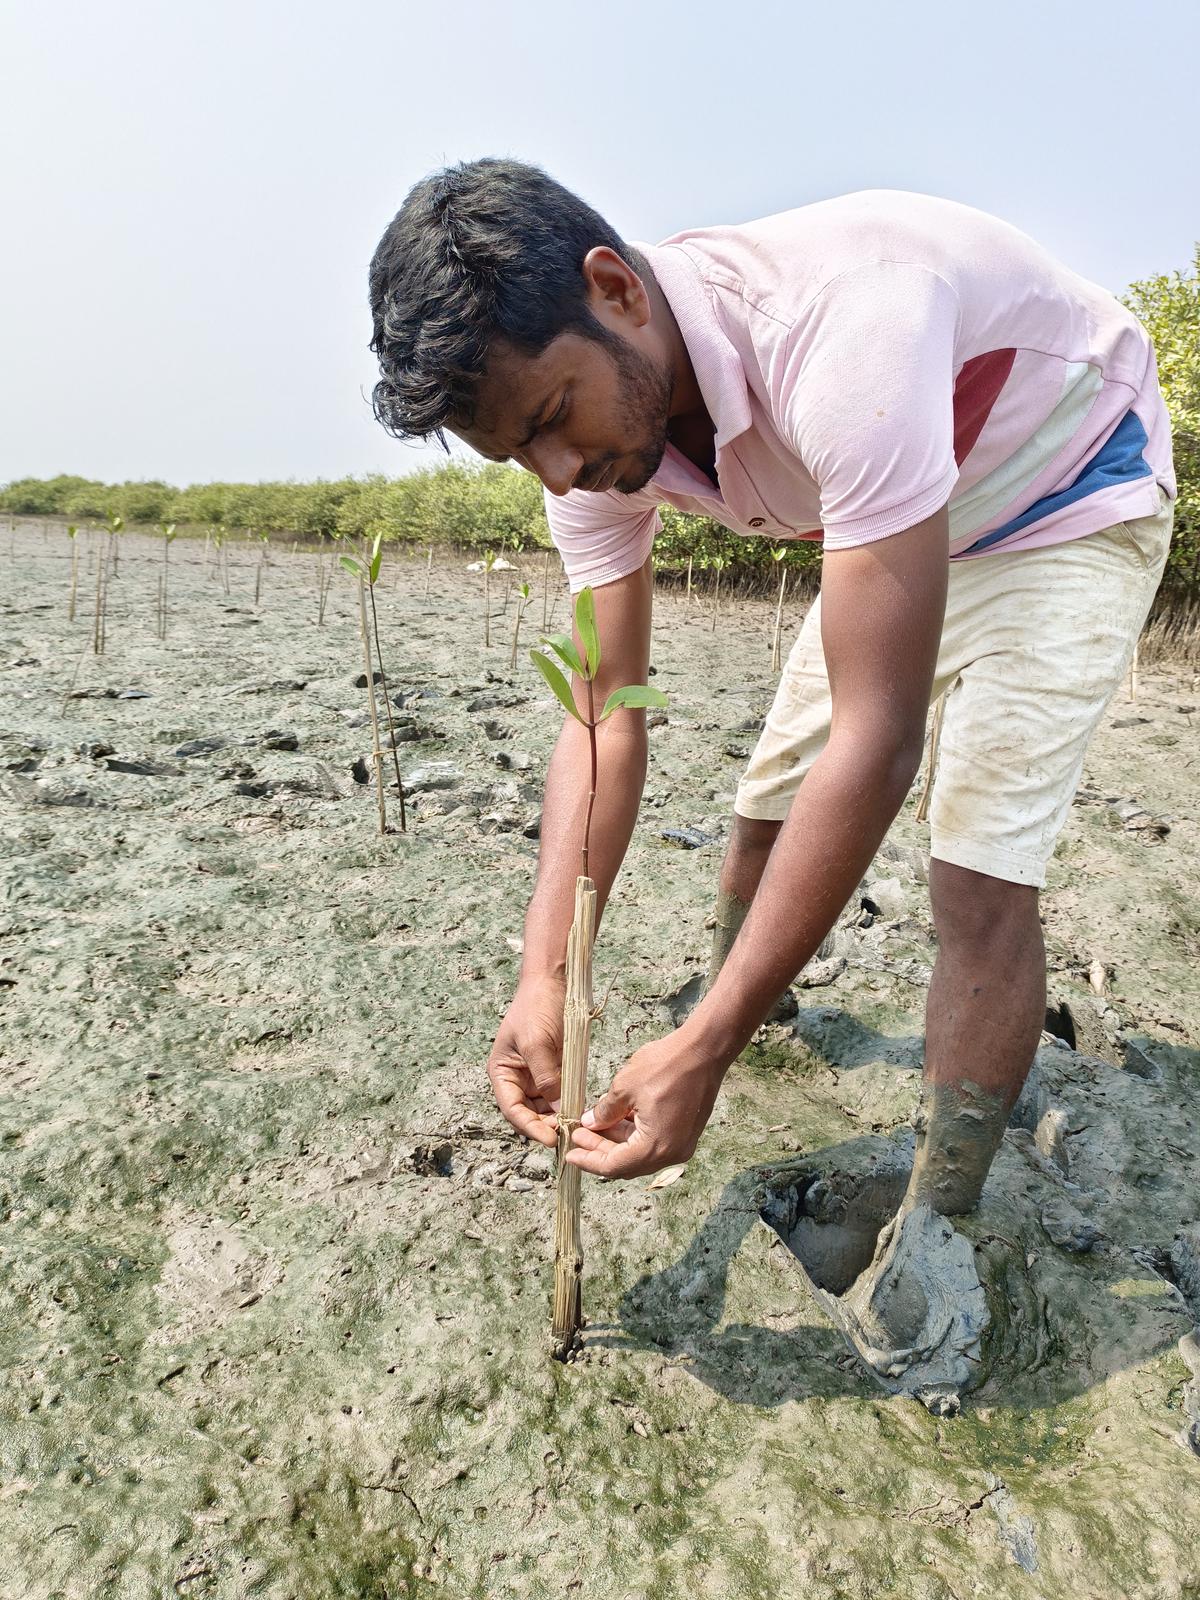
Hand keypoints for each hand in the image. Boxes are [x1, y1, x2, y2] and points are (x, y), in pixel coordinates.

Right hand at [486, 973, 565, 1147]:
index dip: (530, 1127)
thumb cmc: (536, 1008)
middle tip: (567, 1134)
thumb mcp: (537, 1043)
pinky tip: (580, 1110)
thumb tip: (558, 1108)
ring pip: (545, 1107)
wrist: (552, 981)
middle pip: (528, 1113)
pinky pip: (560, 1094)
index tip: (550, 1139)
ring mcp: (536, 1075)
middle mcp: (517, 1078)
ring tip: (575, 1126)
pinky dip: (568, 1103)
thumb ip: (546, 1077)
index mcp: (502, 1072)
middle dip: (545, 1125)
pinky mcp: (555, 1069)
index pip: (512, 1110)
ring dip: (558, 1118)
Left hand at [565, 1030, 725, 1178]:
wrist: (704, 1049)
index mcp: (655, 1147)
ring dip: (616, 1142)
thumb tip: (589, 1124)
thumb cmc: (666, 1065)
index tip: (570, 1152)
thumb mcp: (624, 1087)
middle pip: (627, 1163)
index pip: (613, 1166)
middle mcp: (672, 1153)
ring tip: (592, 1125)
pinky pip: (653, 1142)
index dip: (588, 1160)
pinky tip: (616, 1119)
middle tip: (578, 1136)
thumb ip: (604, 1112)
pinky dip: (633, 1135)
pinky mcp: (685, 1132)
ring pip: (640, 1153)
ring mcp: (681, 1144)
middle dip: (600, 1150)